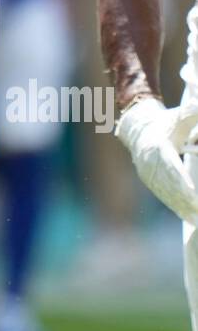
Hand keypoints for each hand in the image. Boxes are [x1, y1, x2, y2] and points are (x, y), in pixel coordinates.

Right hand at [116, 97, 197, 224]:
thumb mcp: (181, 115)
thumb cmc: (167, 122)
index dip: (182, 181)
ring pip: (167, 193)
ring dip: (183, 207)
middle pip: (170, 184)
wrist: (138, 128)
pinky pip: (164, 196)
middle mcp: (150, 162)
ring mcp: (148, 173)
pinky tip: (190, 219)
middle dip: (186, 200)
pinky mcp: (149, 181)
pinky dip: (177, 208)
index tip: (192, 193)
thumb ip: (194, 111)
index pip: (171, 166)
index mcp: (158, 146)